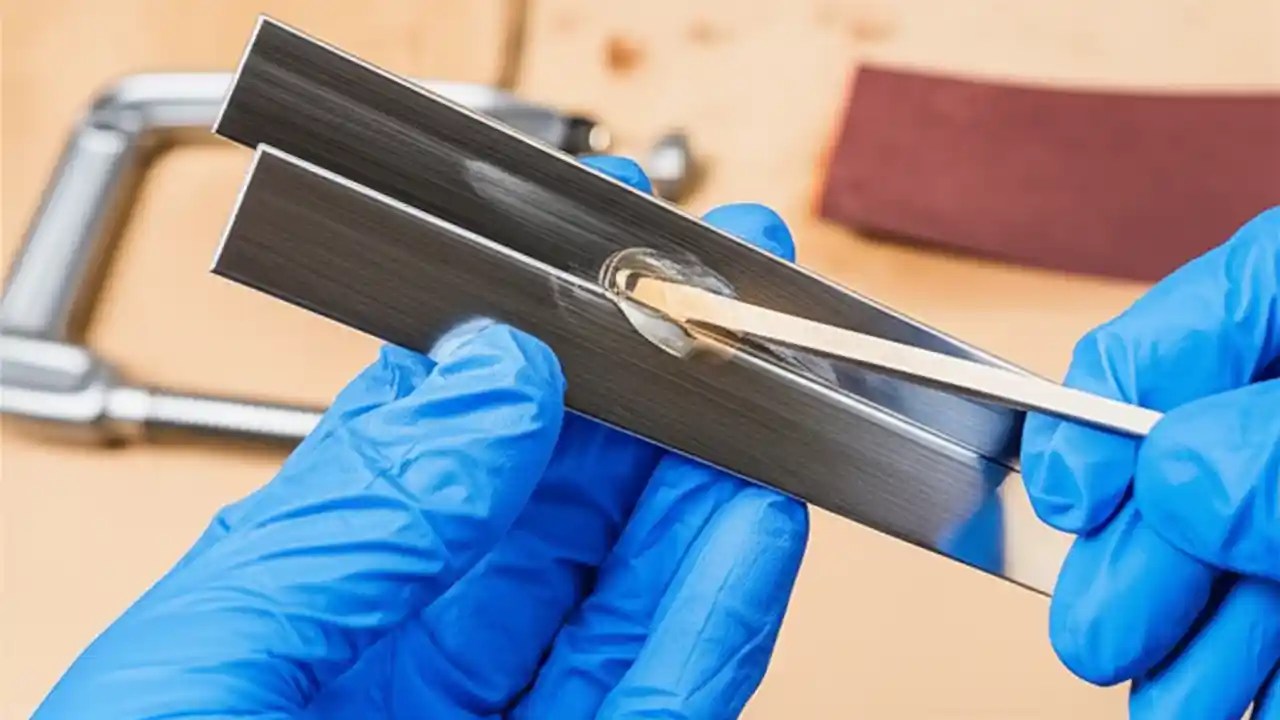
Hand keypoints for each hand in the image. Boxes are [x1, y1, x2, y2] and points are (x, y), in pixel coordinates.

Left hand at [34, 157, 808, 718]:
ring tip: (750, 401)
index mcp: (306, 619)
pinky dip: (719, 609)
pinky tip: (754, 520)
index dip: (515, 359)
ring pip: (628, 600)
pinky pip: (665, 694)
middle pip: (553, 518)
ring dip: (700, 494)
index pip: (434, 455)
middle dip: (634, 412)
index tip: (577, 291)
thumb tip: (485, 382)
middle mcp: (412, 674)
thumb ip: (364, 516)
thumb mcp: (212, 660)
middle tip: (697, 321)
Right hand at [1022, 206, 1279, 717]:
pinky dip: (1275, 666)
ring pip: (1246, 552)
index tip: (1069, 498)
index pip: (1159, 343)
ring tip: (1168, 703)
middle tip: (1099, 633)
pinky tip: (1247, 702)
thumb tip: (1179, 482)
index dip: (1091, 422)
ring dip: (1202, 640)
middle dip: (1140, 564)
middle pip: (1189, 469)